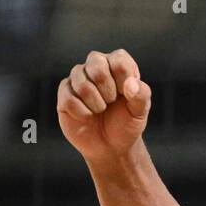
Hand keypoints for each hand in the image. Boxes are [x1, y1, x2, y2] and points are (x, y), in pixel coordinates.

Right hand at [57, 49, 151, 163]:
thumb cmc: (126, 124)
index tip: (127, 95)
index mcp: (117, 65)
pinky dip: (83, 113)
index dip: (124, 79)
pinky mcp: (64, 93)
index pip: (119, 59)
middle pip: (97, 65)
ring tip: (100, 110)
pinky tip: (87, 116)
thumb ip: (141, 95)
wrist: (111, 146)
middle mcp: (95, 66)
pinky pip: (69, 99)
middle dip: (109, 91)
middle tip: (112, 103)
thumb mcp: (140, 112)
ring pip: (82, 83)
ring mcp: (77, 79)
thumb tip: (130, 83)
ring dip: (96, 104)